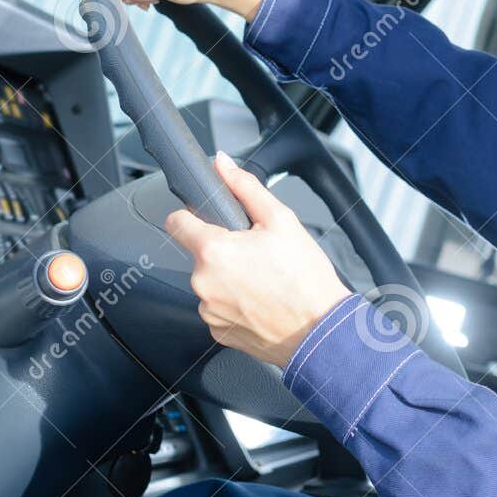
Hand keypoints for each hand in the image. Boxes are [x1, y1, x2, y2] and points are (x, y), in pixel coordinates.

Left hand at [165, 153, 351, 367]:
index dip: (192, 216)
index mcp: (213, 251)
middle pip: (200, 255)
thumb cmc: (306, 279)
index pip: (176, 223)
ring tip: (263, 282)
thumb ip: (245, 188)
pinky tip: (261, 302)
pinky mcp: (218, 332)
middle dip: (223, 251)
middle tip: (257, 256)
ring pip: (210, 282)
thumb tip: (223, 164)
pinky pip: (219, 308)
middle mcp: (203, 283)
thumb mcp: (281, 220)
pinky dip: (235, 304)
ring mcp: (209, 311)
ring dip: (228, 279)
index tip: (208, 220)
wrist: (321, 332)